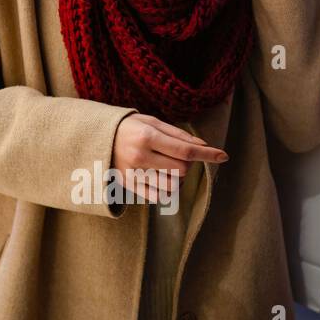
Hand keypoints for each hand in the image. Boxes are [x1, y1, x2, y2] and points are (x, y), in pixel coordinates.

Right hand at [112, 113, 227, 203]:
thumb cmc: (128, 127)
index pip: (185, 150)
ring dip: (178, 179)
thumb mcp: (151, 121)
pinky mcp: (129, 185)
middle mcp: (140, 156)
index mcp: (146, 136)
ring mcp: (133, 173)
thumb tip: (202, 146)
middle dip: (188, 165)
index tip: (223, 156)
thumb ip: (177, 134)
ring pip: (172, 186)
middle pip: (181, 170)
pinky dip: (166, 190)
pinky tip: (161, 178)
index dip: (207, 154)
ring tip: (169, 168)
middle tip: (179, 156)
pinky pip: (158, 197)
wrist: (95, 137)